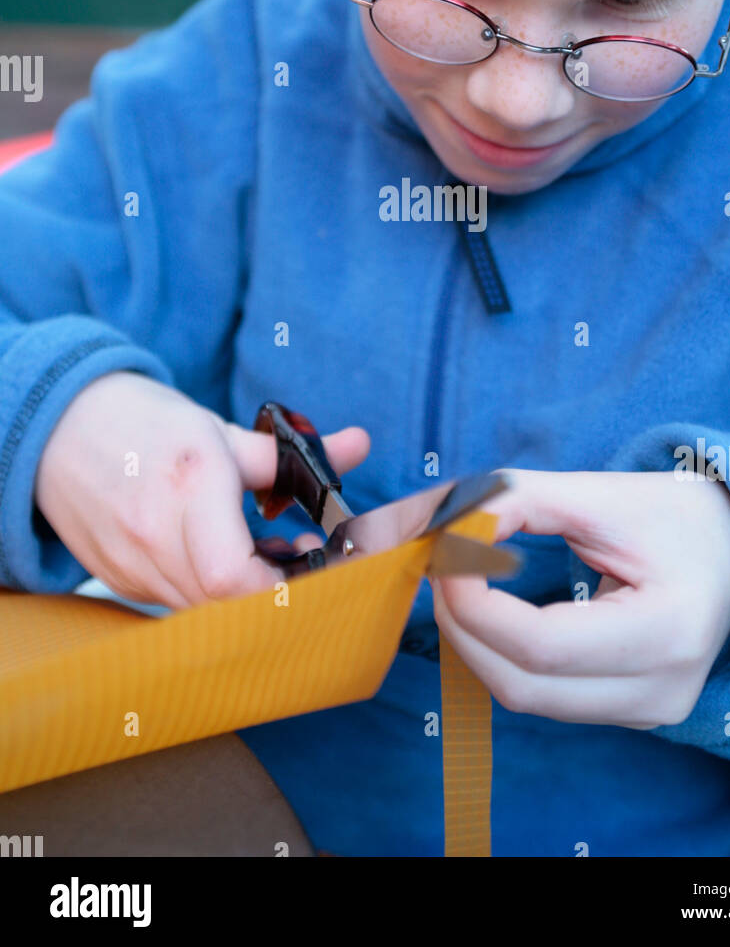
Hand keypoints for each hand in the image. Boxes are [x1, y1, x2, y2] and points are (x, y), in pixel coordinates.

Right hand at [35, 372, 369, 608]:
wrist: (62, 429)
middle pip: (223, 605)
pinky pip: (175, 603)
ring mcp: (131, 563)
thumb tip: (359, 444)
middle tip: (303, 562)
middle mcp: (156, 533)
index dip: (279, 591)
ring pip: (201, 611)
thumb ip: (292, 453)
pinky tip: (224, 561)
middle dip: (272, 594)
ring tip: (268, 556)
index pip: (232, 577)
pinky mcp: (119, 580)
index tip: (312, 571)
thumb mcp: (222, 431)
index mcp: (190, 484)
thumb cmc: (148, 425)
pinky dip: (207, 593)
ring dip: (241, 597)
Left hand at [431, 467, 729, 727]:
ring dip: (476, 643)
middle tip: (438, 566)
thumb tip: (444, 520)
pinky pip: (545, 697)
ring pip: (526, 698)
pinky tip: (490, 612)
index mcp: (669, 632)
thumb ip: (520, 500)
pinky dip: (504, 656)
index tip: (443, 554)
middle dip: (463, 626)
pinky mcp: (632, 714)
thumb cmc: (679, 516)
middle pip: (523, 686)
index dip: (476, 605)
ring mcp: (649, 713)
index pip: (542, 646)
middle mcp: (662, 691)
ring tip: (457, 582)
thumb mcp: (603, 494)